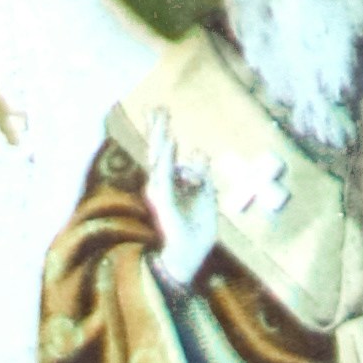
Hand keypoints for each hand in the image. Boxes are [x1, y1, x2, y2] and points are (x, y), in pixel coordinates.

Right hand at [144, 112, 221, 302]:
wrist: (191, 256)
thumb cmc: (196, 228)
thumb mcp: (205, 194)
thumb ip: (200, 173)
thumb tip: (200, 150)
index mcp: (168, 183)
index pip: (163, 152)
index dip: (160, 131)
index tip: (159, 109)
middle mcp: (160, 187)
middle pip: (157, 152)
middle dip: (156, 129)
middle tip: (157, 106)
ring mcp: (162, 195)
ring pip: (158, 161)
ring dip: (160, 137)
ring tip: (163, 118)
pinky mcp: (166, 204)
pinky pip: (166, 178)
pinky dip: (168, 159)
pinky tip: (172, 141)